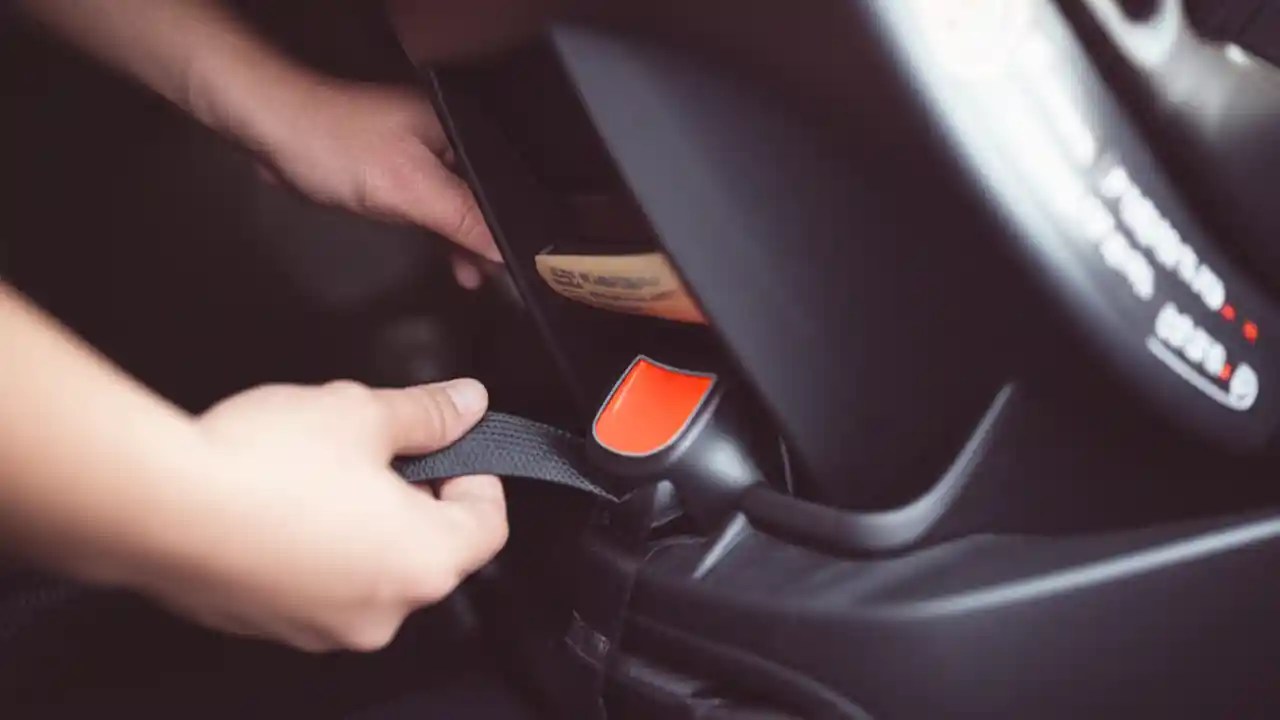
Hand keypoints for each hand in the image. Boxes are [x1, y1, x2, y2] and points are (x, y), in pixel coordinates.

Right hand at [137, 378, 506, 652]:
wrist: (159, 506)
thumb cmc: (266, 462)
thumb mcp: (362, 412)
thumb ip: (427, 412)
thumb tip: (466, 403)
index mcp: (424, 562)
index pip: (488, 526)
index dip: (478, 477)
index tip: (452, 446)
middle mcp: (383, 612)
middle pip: (431, 552)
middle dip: (416, 498)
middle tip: (383, 450)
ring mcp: (324, 628)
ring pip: (372, 571)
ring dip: (366, 525)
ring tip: (325, 472)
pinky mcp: (273, 628)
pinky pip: (319, 587)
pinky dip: (317, 550)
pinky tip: (284, 504)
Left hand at [257, 79, 502, 285]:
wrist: (270, 131)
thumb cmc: (338, 149)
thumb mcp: (410, 187)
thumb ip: (462, 218)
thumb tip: (505, 248)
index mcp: (456, 130)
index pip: (502, 182)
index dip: (515, 221)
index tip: (526, 260)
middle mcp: (443, 140)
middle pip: (480, 196)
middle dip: (489, 237)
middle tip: (501, 280)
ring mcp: (417, 157)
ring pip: (454, 206)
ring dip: (463, 241)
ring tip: (476, 280)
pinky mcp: (393, 175)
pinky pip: (429, 208)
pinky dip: (438, 234)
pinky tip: (447, 259)